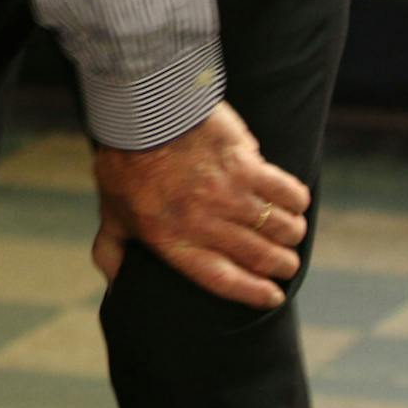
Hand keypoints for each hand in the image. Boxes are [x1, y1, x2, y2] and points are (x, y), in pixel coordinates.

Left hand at [90, 102, 310, 308]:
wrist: (140, 111)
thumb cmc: (124, 163)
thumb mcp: (111, 211)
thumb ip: (111, 249)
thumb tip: (111, 283)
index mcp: (173, 240)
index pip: (224, 280)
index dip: (254, 293)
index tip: (273, 297)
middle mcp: (205, 223)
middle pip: (261, 257)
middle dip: (282, 266)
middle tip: (287, 264)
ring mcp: (228, 195)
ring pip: (280, 227)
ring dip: (292, 234)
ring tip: (292, 233)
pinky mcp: (245, 165)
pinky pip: (286, 192)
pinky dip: (297, 201)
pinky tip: (295, 202)